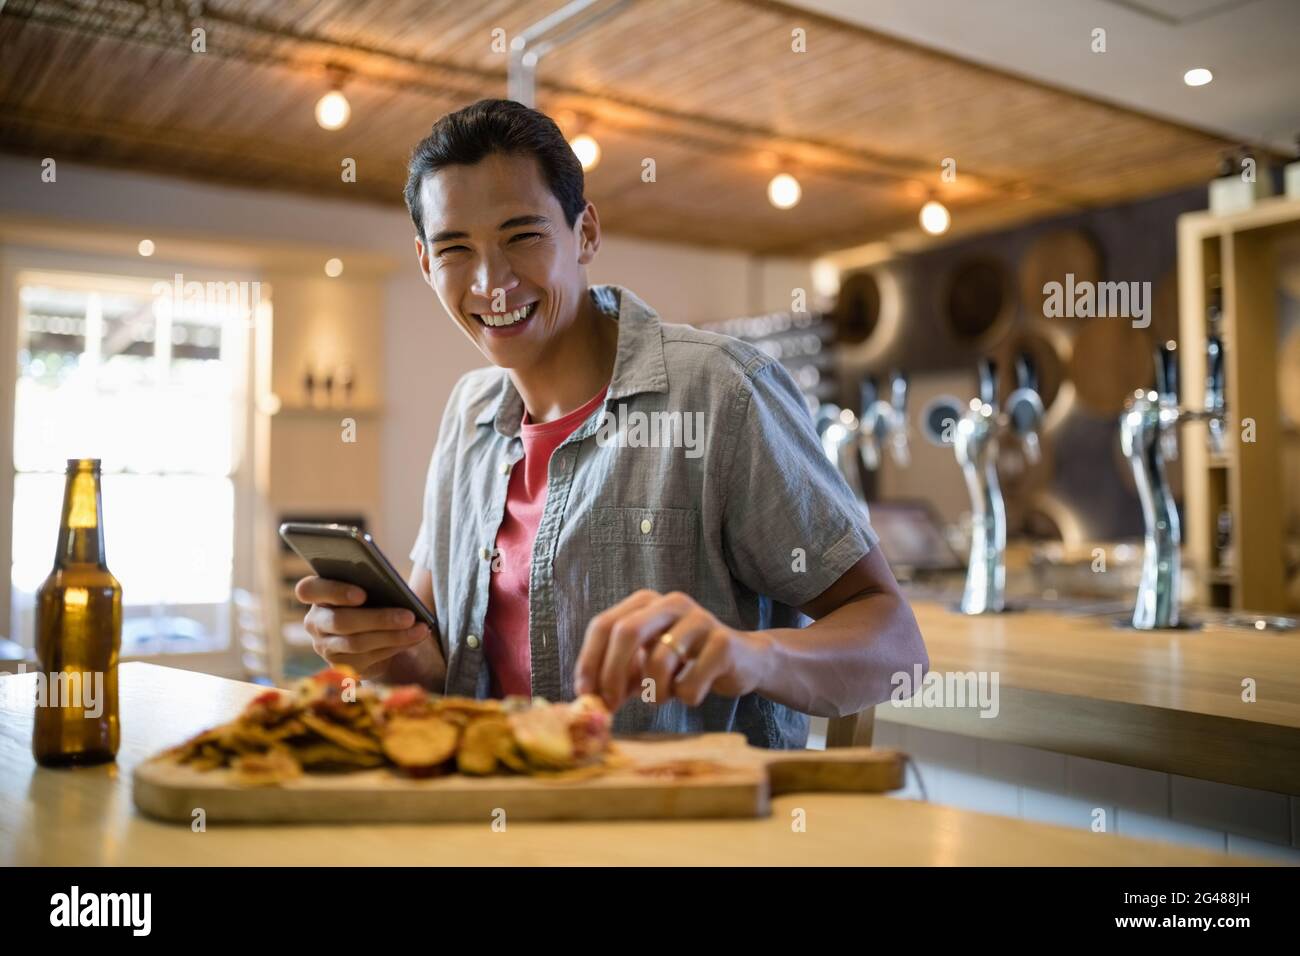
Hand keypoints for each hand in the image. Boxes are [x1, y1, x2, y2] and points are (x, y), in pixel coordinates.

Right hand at [296, 576, 434, 682]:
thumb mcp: (368, 587)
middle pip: (341, 621)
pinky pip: (369, 658)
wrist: (371, 632)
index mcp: (315, 594)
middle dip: (378, 619)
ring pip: (357, 643)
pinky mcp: (340, 666)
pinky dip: (395, 647)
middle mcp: (314, 622)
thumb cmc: (371, 598)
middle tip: (409, 616)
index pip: (308, 590)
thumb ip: (372, 583)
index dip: (334, 592)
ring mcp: (324, 646)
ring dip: (393, 636)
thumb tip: (395, 591)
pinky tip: (415, 638)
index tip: (362, 594)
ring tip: (421, 629)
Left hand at [574, 589, 772, 711]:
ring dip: (654, 693)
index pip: (603, 625)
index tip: (585, 694)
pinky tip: (694, 690)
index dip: (589, 661)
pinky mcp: (723, 643)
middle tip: (610, 705)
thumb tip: (586, 698)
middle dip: (612, 674)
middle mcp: (670, 603)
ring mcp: (699, 619)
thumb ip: (616, 673)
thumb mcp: (644, 662)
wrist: (742, 660)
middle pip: (626, 632)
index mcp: (645, 602)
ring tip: (663, 696)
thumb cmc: (684, 662)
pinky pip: (690, 683)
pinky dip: (685, 697)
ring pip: (658, 662)